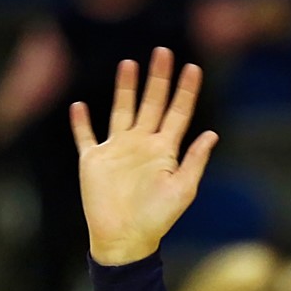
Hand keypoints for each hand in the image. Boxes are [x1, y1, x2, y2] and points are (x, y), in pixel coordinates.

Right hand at [70, 48, 218, 265]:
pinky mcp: (94, 161)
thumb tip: (212, 134)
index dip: (185, 91)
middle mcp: (141, 145)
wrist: (125, 239)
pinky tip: (78, 105)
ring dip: (125, 88)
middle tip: (163, 51)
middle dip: (158, 78)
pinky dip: (81, 122)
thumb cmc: (157, 219)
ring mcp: (117, 151)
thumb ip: (195, 161)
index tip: (193, 67)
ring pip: (122, 110)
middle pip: (151, 103)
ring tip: (129, 63)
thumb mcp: (182, 190)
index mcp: (164, 150)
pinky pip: (85, 137)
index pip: (177, 113)